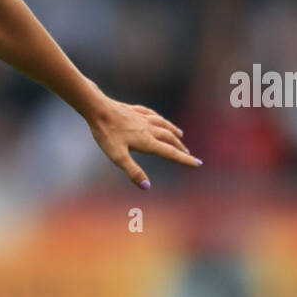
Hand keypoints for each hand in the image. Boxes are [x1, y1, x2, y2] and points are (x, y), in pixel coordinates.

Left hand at [85, 97, 200, 187]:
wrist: (98, 109)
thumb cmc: (106, 133)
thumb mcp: (118, 156)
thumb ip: (133, 171)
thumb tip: (147, 187)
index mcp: (147, 142)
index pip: (170, 153)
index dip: (184, 159)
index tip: (198, 163)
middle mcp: (149, 129)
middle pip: (169, 139)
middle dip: (180, 147)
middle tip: (189, 154)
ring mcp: (142, 118)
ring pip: (163, 125)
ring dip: (173, 131)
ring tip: (180, 135)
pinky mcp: (135, 111)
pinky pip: (153, 115)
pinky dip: (160, 119)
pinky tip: (159, 119)